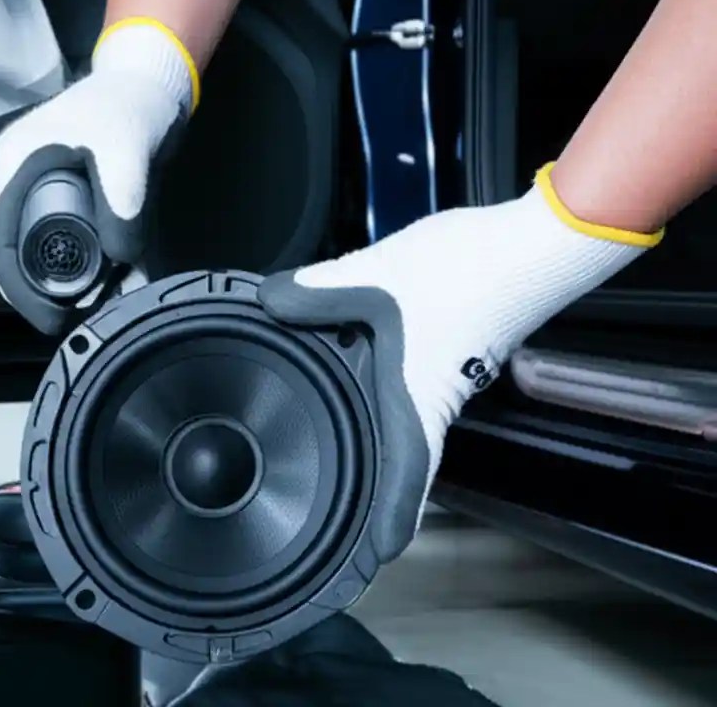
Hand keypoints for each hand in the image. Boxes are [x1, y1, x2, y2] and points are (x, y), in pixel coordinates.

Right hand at [0, 22, 194, 333]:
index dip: (17, 287)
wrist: (154, 83)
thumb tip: (121, 256)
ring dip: (80, 284)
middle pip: (20, 255)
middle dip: (47, 294)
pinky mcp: (77, 202)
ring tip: (111, 305)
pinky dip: (102, 267)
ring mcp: (48, 194)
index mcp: (16, 167)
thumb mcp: (126, 145)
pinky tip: (128, 284)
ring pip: (52, 254)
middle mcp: (24, 184)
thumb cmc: (129, 102)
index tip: (49, 318)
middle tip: (81, 319)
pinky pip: (80, 244)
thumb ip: (123, 195)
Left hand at [258, 175, 652, 561]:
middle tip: (344, 516)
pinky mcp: (449, 350)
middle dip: (374, 492)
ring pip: (403, 423)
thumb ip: (316, 291)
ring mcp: (446, 375)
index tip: (375, 560)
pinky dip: (380, 397)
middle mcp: (436, 399)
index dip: (388, 524)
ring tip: (340, 454)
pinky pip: (407, 388)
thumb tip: (267, 300)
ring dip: (375, 442)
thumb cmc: (470, 271)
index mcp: (417, 400)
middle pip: (402, 462)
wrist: (534, 241)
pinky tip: (355, 378)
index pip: (403, 481)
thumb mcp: (374, 277)